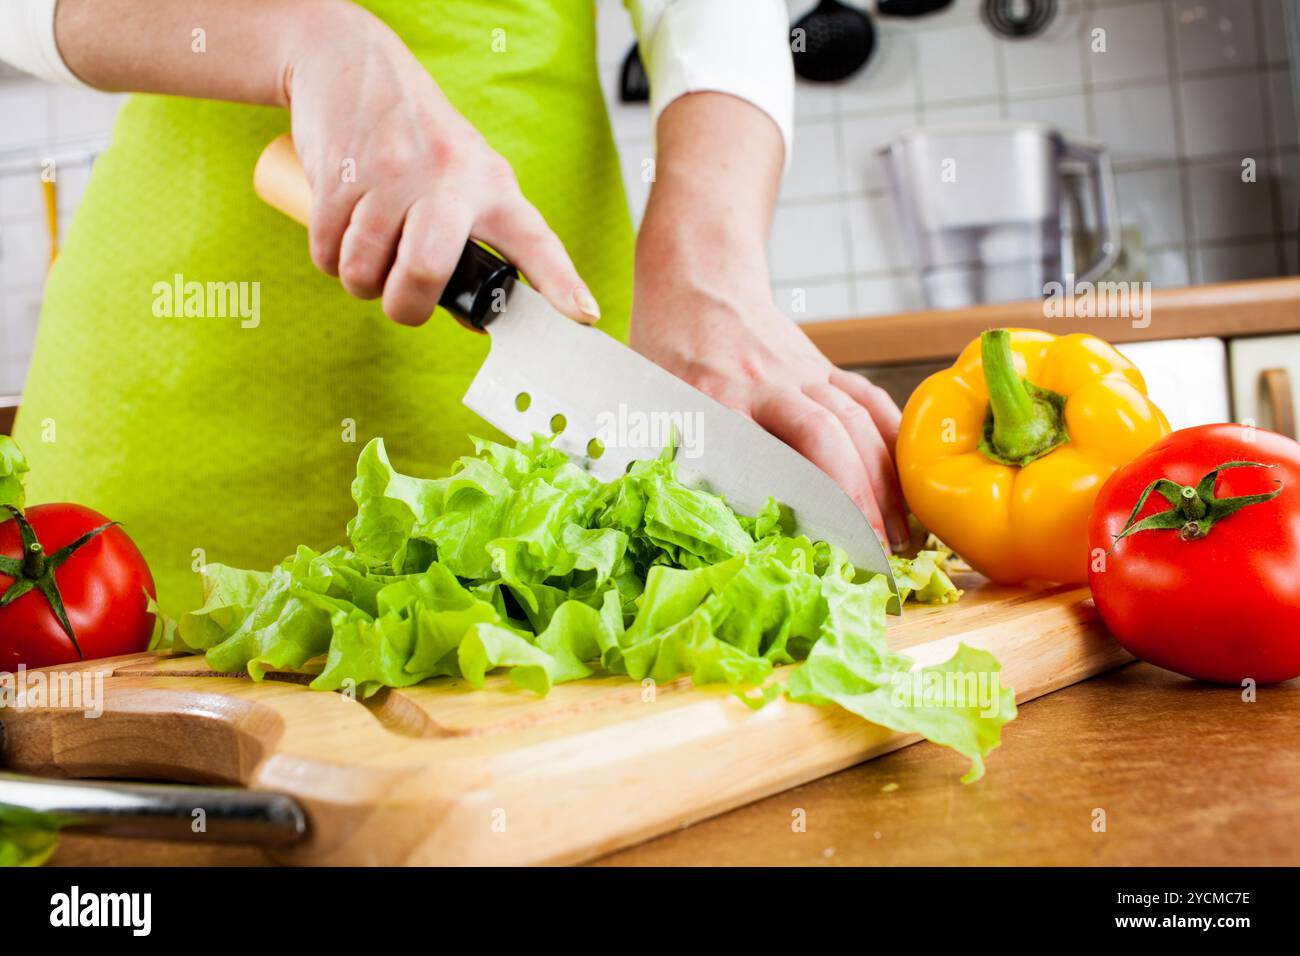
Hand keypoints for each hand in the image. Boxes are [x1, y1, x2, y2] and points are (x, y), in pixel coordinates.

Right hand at [282, 3, 598, 325]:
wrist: (350, 62)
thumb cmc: (417, 136)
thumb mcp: (465, 172)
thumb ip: (477, 239)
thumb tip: (475, 319)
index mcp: (491, 185)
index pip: (534, 240)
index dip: (561, 284)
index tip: (582, 315)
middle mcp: (448, 179)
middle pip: (426, 272)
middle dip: (407, 306)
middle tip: (404, 298)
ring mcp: (391, 175)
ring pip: (365, 272)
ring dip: (361, 280)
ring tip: (370, 250)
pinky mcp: (340, 176)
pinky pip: (328, 254)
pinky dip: (331, 258)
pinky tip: (344, 227)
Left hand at [631, 253, 907, 551]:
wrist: (698, 279)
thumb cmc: (667, 349)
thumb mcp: (649, 399)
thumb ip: (670, 451)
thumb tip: (682, 517)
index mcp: (716, 395)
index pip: (761, 454)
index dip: (792, 501)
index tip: (811, 548)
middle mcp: (765, 382)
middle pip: (824, 435)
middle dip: (854, 497)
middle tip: (873, 554)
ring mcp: (802, 372)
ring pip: (855, 421)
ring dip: (882, 479)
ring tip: (897, 535)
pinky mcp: (824, 367)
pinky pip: (868, 401)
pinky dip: (893, 441)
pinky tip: (908, 480)